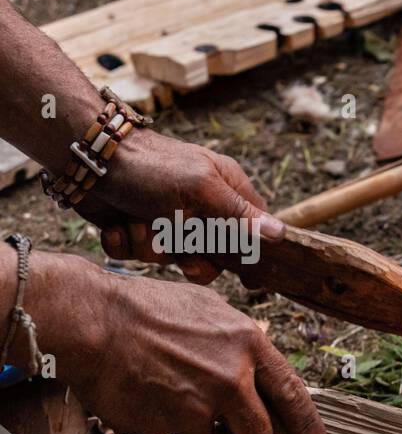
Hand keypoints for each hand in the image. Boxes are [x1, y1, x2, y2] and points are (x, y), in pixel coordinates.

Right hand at [40, 254, 324, 433]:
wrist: (91, 319)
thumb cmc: (147, 310)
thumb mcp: (211, 313)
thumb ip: (242, 347)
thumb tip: (264, 380)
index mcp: (249, 344)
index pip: (293, 394)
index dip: (308, 428)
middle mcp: (232, 376)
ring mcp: (199, 403)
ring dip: (192, 425)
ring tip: (166, 388)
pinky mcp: (166, 424)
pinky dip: (160, 423)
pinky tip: (144, 392)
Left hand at [72, 129, 283, 284]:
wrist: (87, 159)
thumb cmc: (151, 167)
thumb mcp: (201, 191)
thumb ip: (239, 215)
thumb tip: (282, 235)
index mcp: (226, 191)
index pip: (254, 231)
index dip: (248, 253)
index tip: (244, 274)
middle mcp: (201, 208)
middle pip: (212, 255)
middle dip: (188, 255)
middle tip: (178, 245)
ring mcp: (168, 220)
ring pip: (171, 259)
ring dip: (150, 247)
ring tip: (137, 223)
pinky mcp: (137, 229)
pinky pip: (138, 257)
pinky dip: (125, 245)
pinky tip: (117, 226)